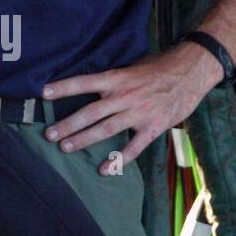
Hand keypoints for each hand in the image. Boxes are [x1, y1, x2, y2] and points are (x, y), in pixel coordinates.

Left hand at [42, 42, 224, 170]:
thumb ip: (114, 78)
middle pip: (90, 112)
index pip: (85, 82)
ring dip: (84, 139)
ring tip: (65, 147)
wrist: (192, 71)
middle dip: (68, 124)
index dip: (64, 87)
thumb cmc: (161, 66)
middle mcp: (125, 96)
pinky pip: (133, 147)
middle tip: (49, 134)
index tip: (43, 93)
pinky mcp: (153, 127)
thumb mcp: (133, 66)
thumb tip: (93, 85)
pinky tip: (104, 169)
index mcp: (118, 78)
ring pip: (106, 129)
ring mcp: (138, 113)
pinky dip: (118, 160)